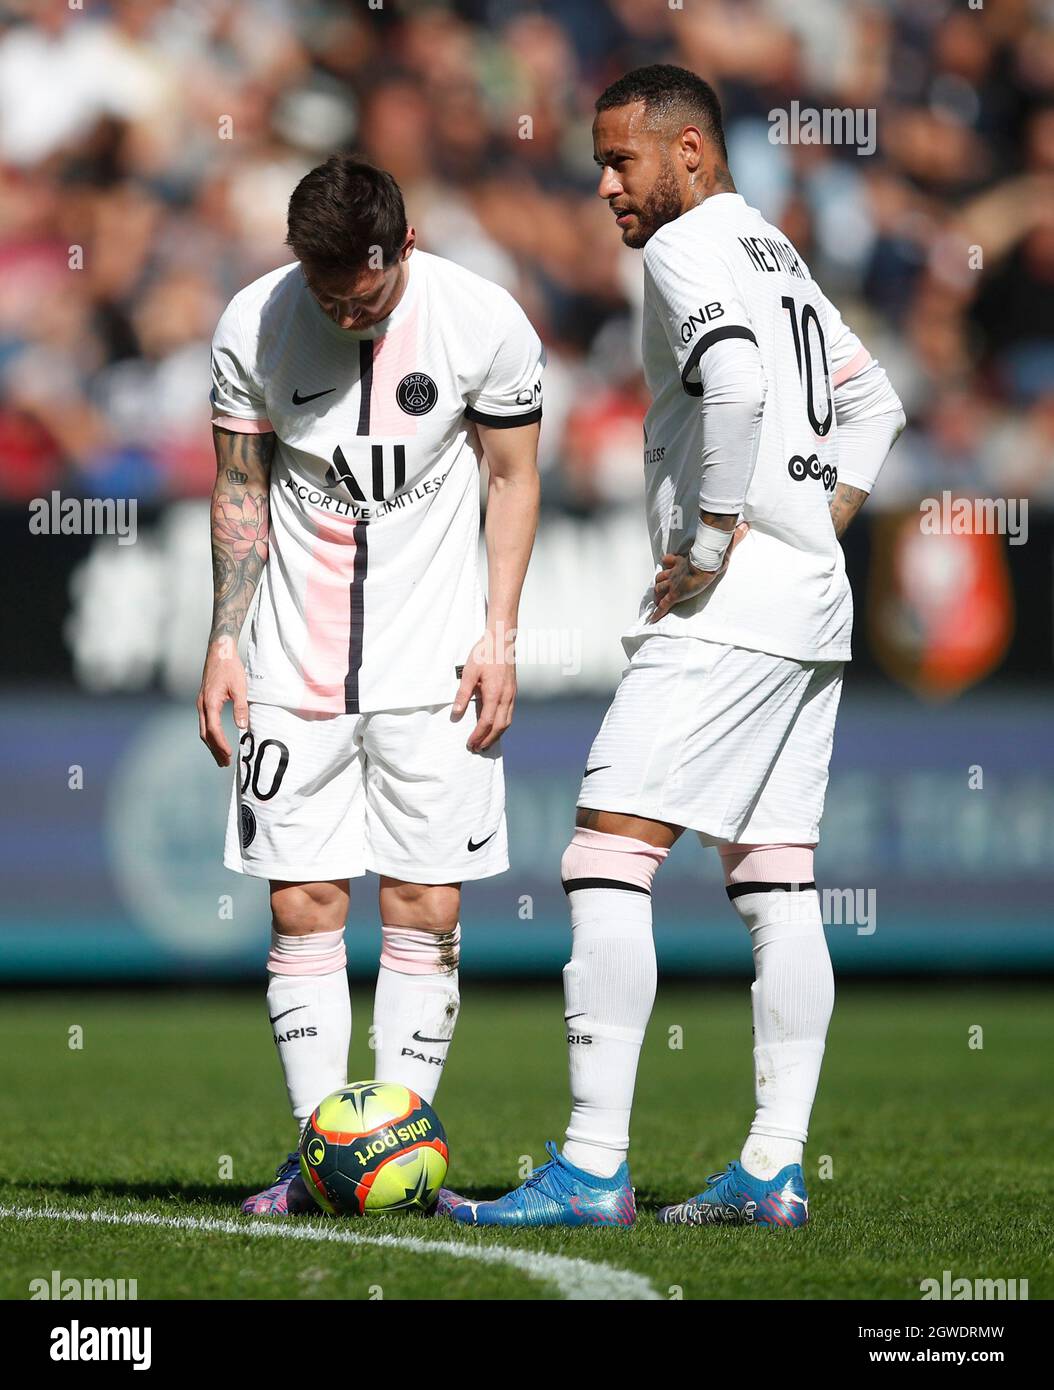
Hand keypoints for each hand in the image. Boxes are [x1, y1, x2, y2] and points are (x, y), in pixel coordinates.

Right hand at [197, 636, 248, 766]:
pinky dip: (211, 734)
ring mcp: (201, 703)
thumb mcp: (240, 687)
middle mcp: (202, 705)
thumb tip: (242, 726)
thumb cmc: (230, 668)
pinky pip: (205, 722)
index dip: (221, 744)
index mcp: (210, 703)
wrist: (219, 651)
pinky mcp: (204, 701)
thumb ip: (240, 707)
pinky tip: (218, 739)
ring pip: (204, 729)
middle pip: (206, 734)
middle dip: (215, 749)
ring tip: (222, 757)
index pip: (214, 730)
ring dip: (212, 744)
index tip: (230, 755)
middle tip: (225, 763)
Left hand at [451, 627, 516, 750]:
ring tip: (486, 743)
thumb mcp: (468, 672)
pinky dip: (502, 725)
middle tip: (477, 749)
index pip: (487, 722)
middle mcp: (506, 696)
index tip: (470, 743)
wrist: (501, 640)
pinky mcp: (512, 691)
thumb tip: (456, 714)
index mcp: (495, 693)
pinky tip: (494, 727)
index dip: (478, 735)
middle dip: (488, 740)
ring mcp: (511, 694)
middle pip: (500, 727)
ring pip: (507, 722)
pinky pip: (509, 714)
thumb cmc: (484, 653)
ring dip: (497, 735)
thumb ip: (462, 694)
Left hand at [649, 521, 748, 622]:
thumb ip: (733, 537)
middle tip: (660, 587)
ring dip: (658, 594)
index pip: (670, 560)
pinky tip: (654, 619)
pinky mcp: (675, 594)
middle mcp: (675, 572)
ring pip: (659, 588)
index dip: (669, 562)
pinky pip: (664, 605)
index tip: (668, 562)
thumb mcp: (723, 547)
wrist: (705, 565)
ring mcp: (674, 583)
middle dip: (660, 581)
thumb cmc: (713, 557)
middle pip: (661, 576)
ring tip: (656, 602)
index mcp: (683, 560)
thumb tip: (745, 526)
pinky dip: (658, 612)